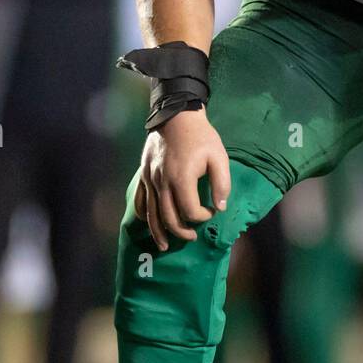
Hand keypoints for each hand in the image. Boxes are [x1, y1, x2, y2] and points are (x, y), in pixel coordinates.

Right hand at [135, 108, 230, 249]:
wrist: (176, 115)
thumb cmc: (201, 136)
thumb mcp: (219, 157)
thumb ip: (222, 184)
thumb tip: (221, 207)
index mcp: (182, 179)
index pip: (191, 211)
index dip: (203, 217)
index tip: (212, 212)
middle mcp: (162, 182)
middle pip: (168, 218)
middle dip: (181, 231)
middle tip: (192, 237)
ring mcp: (150, 179)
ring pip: (150, 213)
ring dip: (159, 232)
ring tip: (165, 246)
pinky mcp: (144, 173)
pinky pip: (140, 199)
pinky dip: (143, 215)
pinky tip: (149, 223)